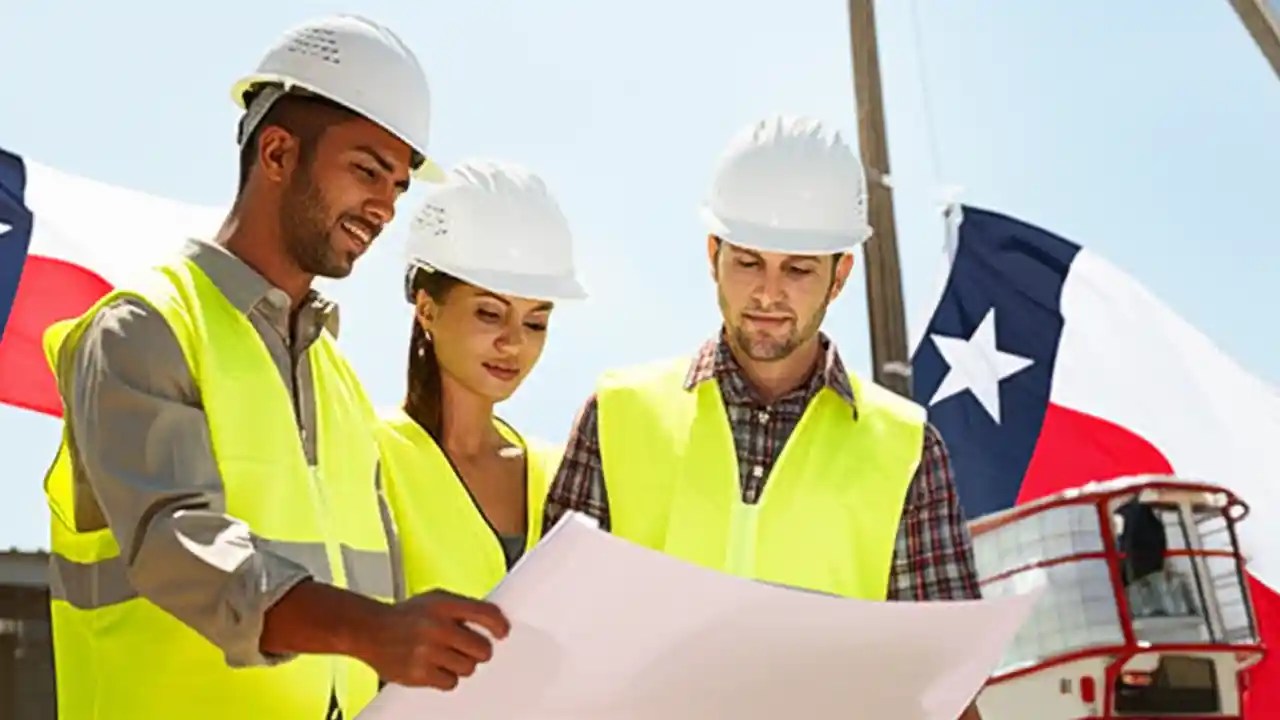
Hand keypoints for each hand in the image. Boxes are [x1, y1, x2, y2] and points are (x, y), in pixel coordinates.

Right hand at [358, 589, 510, 689]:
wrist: (369, 630)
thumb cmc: (404, 616)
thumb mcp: (434, 600)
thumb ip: (461, 608)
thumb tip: (492, 621)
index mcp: (444, 605)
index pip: (485, 614)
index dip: (499, 625)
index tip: (503, 632)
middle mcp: (437, 627)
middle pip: (482, 648)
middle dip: (480, 650)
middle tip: (470, 648)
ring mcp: (428, 652)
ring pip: (469, 668)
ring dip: (463, 665)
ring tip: (448, 657)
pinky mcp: (419, 673)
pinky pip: (451, 683)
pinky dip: (447, 678)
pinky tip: (437, 667)